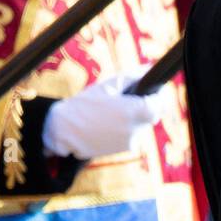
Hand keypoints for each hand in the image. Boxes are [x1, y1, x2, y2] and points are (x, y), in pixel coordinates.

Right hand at [43, 74, 169, 159]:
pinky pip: (132, 136)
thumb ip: (131, 77)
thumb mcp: (106, 86)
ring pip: (141, 126)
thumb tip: (148, 69)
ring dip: (133, 119)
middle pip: (151, 116)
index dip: (155, 97)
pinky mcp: (123, 150)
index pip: (158, 104)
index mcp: (132, 111)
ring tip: (112, 114)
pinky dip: (125, 130)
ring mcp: (130, 142)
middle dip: (143, 107)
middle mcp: (134, 129)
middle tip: (125, 101)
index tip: (147, 92)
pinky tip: (109, 126)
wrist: (61, 131)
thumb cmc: (83, 105)